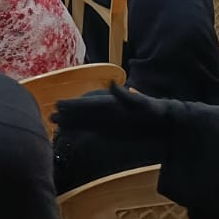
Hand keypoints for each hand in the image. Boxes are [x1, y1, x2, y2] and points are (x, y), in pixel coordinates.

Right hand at [51, 83, 171, 138]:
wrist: (167, 124)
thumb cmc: (157, 112)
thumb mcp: (144, 104)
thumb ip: (128, 97)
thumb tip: (113, 84)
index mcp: (114, 103)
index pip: (89, 105)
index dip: (74, 104)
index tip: (59, 103)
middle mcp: (108, 111)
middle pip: (84, 113)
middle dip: (68, 113)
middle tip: (51, 114)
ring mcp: (110, 121)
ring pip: (86, 122)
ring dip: (71, 123)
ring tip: (55, 123)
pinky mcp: (113, 132)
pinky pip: (93, 131)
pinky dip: (81, 132)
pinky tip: (71, 134)